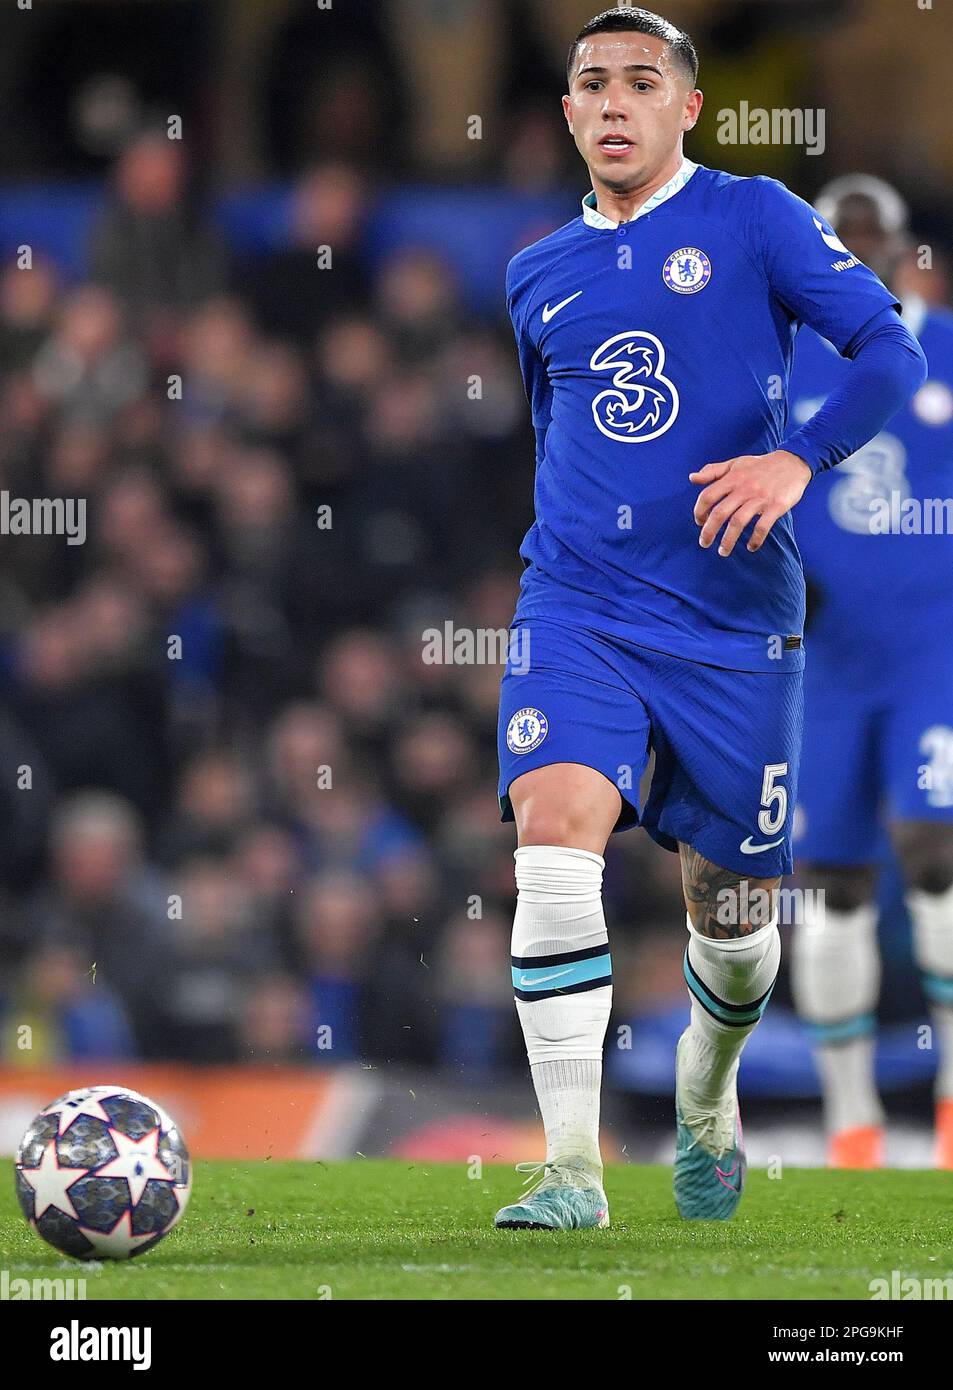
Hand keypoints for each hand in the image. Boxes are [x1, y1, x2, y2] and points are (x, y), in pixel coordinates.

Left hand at [690, 449, 811, 556]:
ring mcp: (760, 498)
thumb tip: (692, 478)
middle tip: (704, 543)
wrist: (793, 462)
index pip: (708, 496)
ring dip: (728, 540)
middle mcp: (744, 488)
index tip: (699, 522)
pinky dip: (755, 539)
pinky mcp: (776, 506)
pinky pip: (762, 526)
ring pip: (738, 522)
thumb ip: (713, 471)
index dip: (699, 511)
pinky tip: (751, 547)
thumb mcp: (735, 463)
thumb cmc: (760, 465)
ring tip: (723, 551)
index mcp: (732, 478)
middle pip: (720, 513)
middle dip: (709, 531)